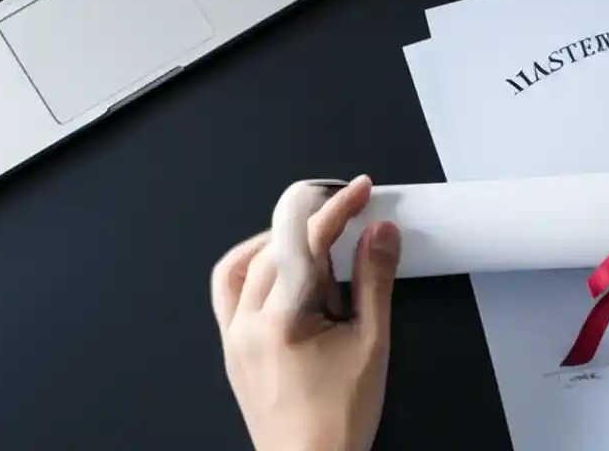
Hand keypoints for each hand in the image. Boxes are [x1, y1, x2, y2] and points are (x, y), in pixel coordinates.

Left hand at [210, 175, 399, 450]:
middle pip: (277, 247)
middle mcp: (247, 323)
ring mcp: (233, 336)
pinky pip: (229, 291)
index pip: (307, 242)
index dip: (337, 208)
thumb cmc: (337, 419)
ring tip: (316, 241)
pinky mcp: (231, 347)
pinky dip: (254, 268)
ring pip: (246, 264)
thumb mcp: (371, 343)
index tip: (359, 190)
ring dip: (279, 241)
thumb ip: (375, 281)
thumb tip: (379, 234)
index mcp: (281, 320)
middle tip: (351, 217)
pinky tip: (282, 270)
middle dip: (315, 224)